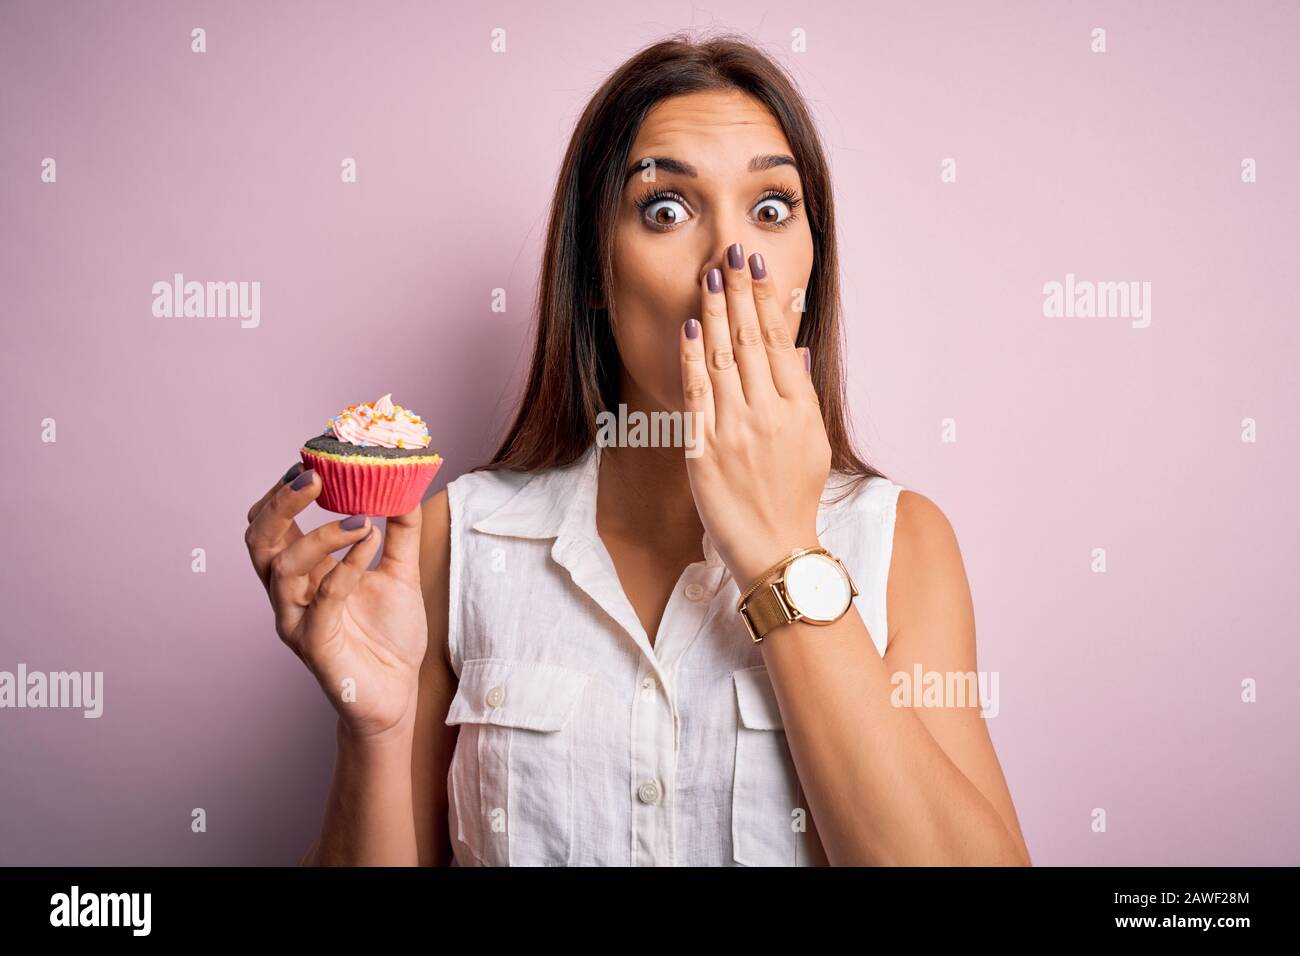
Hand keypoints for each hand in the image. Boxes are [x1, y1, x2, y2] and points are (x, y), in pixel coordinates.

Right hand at [245, 464, 427, 740]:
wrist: (398, 693)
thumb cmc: (388, 636)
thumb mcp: (401, 573)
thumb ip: (401, 532)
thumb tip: (407, 485)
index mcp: (302, 572)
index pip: (271, 525)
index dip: (282, 493)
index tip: (310, 462)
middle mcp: (290, 593)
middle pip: (260, 540)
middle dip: (281, 504)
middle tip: (314, 476)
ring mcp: (297, 620)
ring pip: (283, 568)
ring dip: (321, 535)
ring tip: (361, 518)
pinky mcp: (313, 646)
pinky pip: (322, 599)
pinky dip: (344, 568)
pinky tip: (368, 545)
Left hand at [679, 242, 829, 590]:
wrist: (777, 550)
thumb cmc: (795, 497)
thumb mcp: (813, 443)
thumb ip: (803, 393)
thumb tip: (798, 350)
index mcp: (799, 409)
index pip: (779, 341)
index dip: (766, 299)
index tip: (757, 266)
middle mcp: (769, 414)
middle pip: (750, 341)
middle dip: (739, 292)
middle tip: (731, 253)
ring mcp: (735, 430)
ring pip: (722, 359)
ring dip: (715, 313)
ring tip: (709, 276)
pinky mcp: (705, 450)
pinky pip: (696, 395)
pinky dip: (692, 359)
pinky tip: (690, 327)